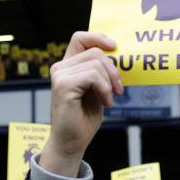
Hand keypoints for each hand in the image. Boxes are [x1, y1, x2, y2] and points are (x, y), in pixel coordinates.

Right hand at [40, 32, 122, 176]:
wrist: (72, 142)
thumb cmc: (83, 118)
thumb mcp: (97, 89)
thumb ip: (100, 72)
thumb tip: (117, 54)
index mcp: (68, 66)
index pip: (80, 38)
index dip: (98, 37)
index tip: (114, 47)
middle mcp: (60, 68)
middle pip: (95, 52)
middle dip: (113, 70)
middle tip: (119, 89)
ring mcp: (60, 75)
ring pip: (96, 63)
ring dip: (110, 82)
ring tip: (109, 99)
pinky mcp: (63, 85)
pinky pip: (93, 76)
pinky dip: (104, 89)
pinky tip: (105, 103)